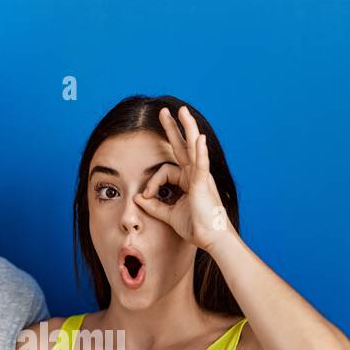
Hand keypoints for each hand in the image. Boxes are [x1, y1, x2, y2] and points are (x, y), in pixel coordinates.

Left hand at [132, 105, 231, 251]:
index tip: (145, 196)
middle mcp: (195, 174)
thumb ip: (154, 206)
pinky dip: (200, 152)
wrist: (212, 238)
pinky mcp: (203, 183)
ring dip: (188, 128)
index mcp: (188, 180)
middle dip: (173, 128)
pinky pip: (201, 164)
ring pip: (193, 147)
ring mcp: (200, 176)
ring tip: (183, 111)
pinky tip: (199, 139)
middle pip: (182, 146)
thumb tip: (138, 197)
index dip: (152, 182)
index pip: (165, 171)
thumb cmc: (196, 227)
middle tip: (164, 111)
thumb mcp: (170, 214)